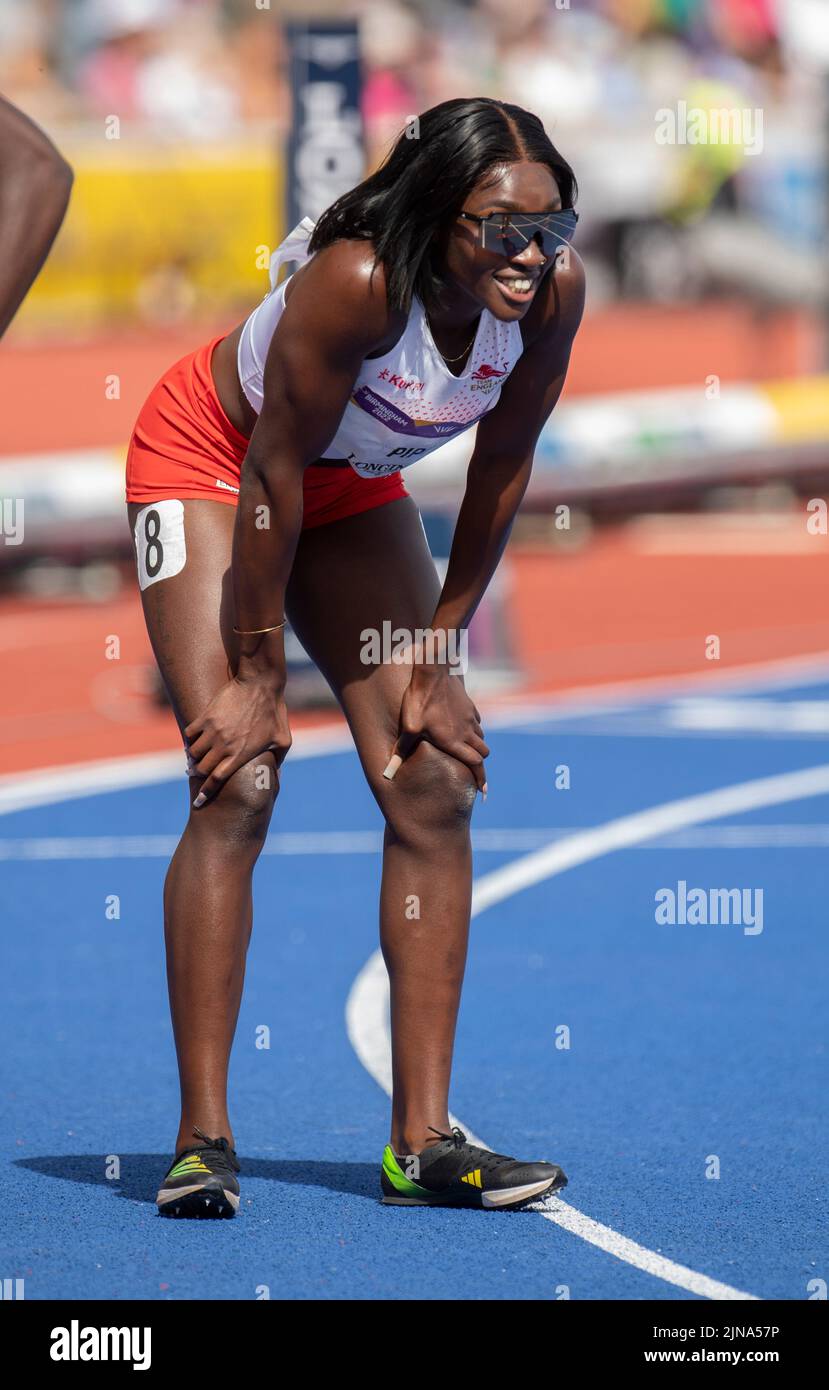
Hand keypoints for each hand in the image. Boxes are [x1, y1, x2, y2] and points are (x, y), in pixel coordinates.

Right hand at [184, 673, 290, 806]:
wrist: (260, 683)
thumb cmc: (274, 711)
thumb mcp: (283, 739)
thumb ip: (278, 759)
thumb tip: (275, 773)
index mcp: (241, 755)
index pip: (217, 780)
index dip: (206, 793)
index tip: (199, 802)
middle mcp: (224, 746)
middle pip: (202, 769)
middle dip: (199, 774)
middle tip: (197, 773)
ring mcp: (213, 731)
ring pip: (193, 753)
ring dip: (194, 758)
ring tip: (196, 757)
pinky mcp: (206, 717)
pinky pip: (190, 734)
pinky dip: (190, 740)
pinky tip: (193, 740)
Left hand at [385, 666, 488, 794]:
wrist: (432, 672)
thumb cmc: (419, 701)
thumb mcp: (408, 727)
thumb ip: (402, 750)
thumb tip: (389, 772)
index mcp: (454, 741)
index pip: (475, 764)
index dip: (481, 779)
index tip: (483, 791)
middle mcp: (466, 732)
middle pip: (483, 753)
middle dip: (479, 763)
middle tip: (474, 770)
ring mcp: (469, 717)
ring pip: (481, 736)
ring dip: (476, 745)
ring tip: (465, 749)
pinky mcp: (469, 704)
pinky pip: (476, 721)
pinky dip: (473, 728)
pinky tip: (462, 726)